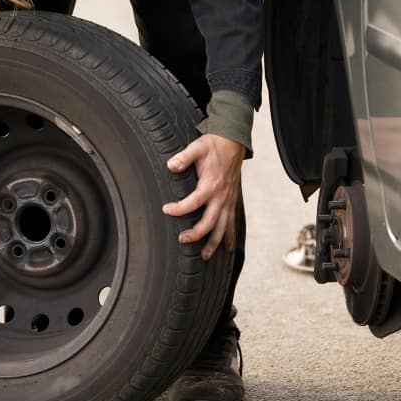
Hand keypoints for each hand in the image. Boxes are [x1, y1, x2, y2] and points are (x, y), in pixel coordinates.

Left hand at [162, 134, 244, 260]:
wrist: (233, 143)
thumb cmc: (214, 146)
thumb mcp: (197, 147)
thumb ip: (184, 157)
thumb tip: (171, 165)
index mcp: (211, 184)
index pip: (194, 202)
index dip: (179, 208)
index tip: (166, 209)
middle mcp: (221, 196)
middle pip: (210, 221)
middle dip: (196, 233)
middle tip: (182, 240)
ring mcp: (228, 202)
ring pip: (222, 227)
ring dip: (214, 243)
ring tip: (205, 256)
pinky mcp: (231, 203)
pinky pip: (232, 224)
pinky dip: (229, 238)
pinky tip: (226, 250)